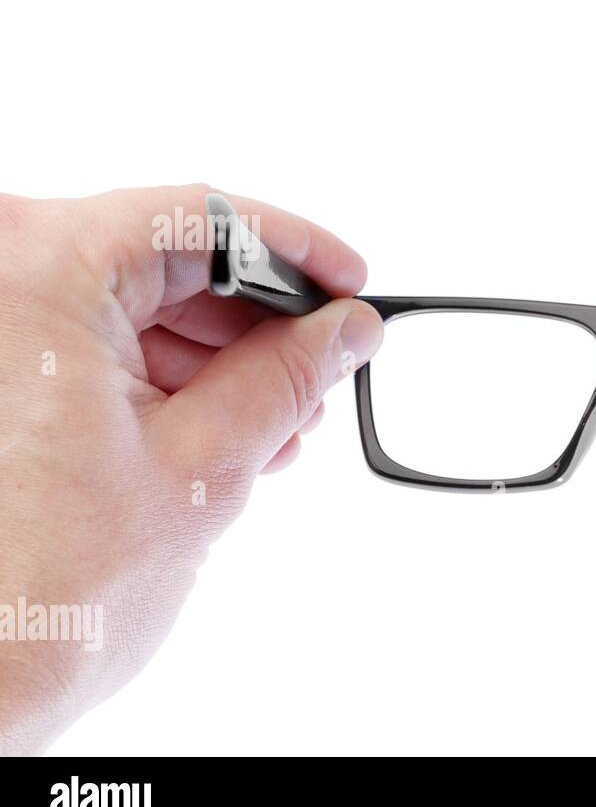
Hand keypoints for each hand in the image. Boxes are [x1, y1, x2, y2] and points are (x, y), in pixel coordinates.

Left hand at [0, 185, 382, 753]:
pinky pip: (95, 343)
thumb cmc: (42, 590)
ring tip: (278, 422)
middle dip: (258, 320)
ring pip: (134, 304)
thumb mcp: (207, 462)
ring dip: (218, 358)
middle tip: (325, 364)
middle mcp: (2, 280)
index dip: (295, 250)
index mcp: (36, 270)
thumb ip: (289, 376)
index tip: (349, 283)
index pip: (199, 216)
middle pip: (165, 259)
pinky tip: (224, 429)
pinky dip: (165, 378)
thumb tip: (344, 329)